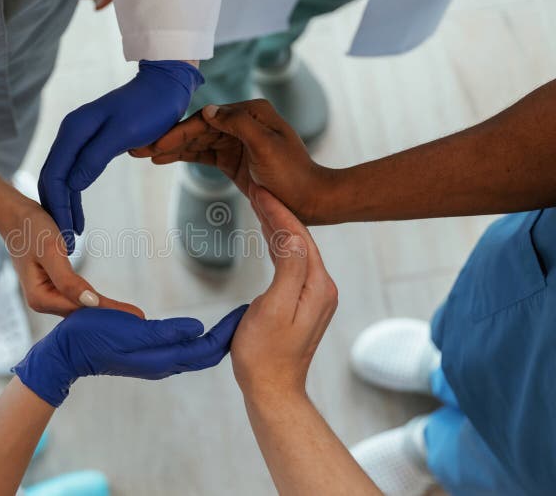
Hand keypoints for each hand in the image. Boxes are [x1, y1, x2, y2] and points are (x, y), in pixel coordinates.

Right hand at [1, 199, 142, 316]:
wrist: (15, 215)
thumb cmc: (32, 229)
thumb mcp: (52, 251)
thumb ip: (69, 280)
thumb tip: (91, 303)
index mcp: (41, 299)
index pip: (82, 311)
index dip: (109, 314)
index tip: (135, 318)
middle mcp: (43, 302)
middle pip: (82, 314)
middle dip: (110, 317)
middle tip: (141, 320)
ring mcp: (48, 295)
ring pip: (81, 308)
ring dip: (105, 311)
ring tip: (131, 317)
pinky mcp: (54, 287)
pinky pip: (79, 298)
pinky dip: (96, 302)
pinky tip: (112, 307)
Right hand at [15, 304, 247, 406]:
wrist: (66, 352)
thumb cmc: (92, 337)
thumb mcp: (128, 330)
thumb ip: (164, 332)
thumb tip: (197, 329)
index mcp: (161, 358)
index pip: (205, 349)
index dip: (227, 333)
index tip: (246, 313)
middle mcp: (163, 363)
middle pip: (205, 353)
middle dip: (227, 336)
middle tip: (246, 314)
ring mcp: (154, 361)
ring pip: (194, 353)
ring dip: (214, 339)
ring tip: (230, 321)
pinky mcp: (146, 354)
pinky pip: (181, 350)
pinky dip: (197, 340)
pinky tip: (199, 330)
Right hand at [38, 60, 203, 250]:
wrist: (163, 88)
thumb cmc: (148, 108)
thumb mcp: (123, 134)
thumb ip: (95, 157)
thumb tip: (72, 185)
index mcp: (74, 131)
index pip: (54, 174)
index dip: (57, 205)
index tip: (64, 232)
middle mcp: (70, 134)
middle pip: (52, 178)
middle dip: (55, 209)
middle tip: (64, 241)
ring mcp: (79, 139)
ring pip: (61, 178)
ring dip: (63, 206)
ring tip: (69, 234)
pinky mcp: (90, 144)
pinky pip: (74, 174)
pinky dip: (73, 195)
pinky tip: (77, 215)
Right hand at [130, 99, 335, 223]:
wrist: (311, 200)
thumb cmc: (292, 173)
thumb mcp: (266, 145)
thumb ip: (237, 124)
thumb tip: (207, 111)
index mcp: (250, 113)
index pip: (205, 120)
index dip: (178, 131)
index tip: (155, 142)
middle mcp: (242, 124)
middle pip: (196, 130)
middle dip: (167, 139)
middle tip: (137, 147)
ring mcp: (237, 143)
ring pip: (197, 143)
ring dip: (171, 148)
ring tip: (143, 153)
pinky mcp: (234, 161)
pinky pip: (204, 155)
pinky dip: (184, 157)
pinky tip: (164, 159)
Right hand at [231, 185, 337, 399]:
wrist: (272, 389)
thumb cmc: (264, 354)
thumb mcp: (274, 309)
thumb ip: (290, 270)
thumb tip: (295, 236)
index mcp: (318, 286)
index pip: (299, 236)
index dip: (278, 211)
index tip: (259, 190)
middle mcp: (322, 287)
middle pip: (301, 239)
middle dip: (279, 213)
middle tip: (257, 189)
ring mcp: (314, 296)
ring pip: (297, 250)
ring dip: (279, 226)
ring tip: (260, 204)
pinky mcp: (303, 303)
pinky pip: (292, 264)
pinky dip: (279, 246)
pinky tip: (269, 237)